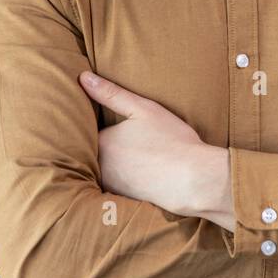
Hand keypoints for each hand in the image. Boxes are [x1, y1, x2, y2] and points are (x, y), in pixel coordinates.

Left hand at [78, 70, 229, 222]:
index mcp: (102, 142)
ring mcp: (112, 186)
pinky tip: (141, 172)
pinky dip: (124, 178)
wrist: (195, 180)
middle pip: (93, 151)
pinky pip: (117, 184)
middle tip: (128, 139)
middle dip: (105, 145)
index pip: (87, 130)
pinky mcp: (124, 200)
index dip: (98, 124)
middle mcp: (100, 167)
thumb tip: (83, 78)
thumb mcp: (143, 108)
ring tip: (134, 154)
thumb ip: (111, 93)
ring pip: (105, 169)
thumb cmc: (171, 141)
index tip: (112, 122)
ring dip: (113, 163)